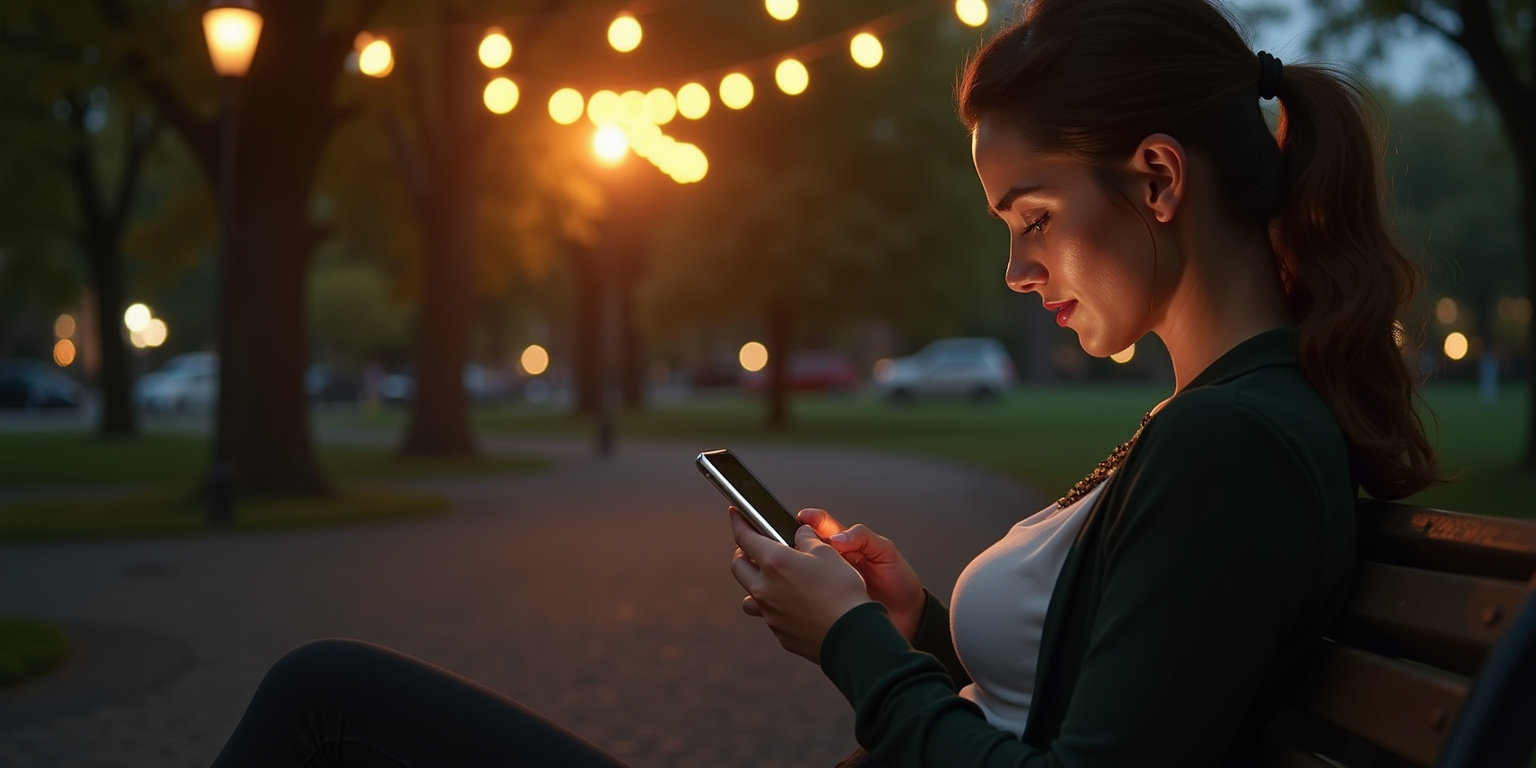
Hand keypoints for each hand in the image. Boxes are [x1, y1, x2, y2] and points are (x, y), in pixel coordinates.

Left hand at [729, 508, 871, 663]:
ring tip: (771, 579)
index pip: (744, 537)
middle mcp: (765, 588)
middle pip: (738, 566)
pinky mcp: (779, 632)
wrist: (851, 634)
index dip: (738, 522)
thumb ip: (808, 539)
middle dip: (742, 552)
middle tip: (755, 546)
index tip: (735, 516)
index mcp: (774, 562)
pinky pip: (768, 615)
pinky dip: (774, 605)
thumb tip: (801, 534)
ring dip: (755, 583)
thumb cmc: (842, 592)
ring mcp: (769, 613)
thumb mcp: (828, 553)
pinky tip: (792, 603)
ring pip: (749, 595)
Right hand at [795, 508, 924, 641]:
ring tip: (805, 568)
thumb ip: (863, 537)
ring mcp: (830, 583)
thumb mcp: (886, 551)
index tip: (803, 518)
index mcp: (848, 544)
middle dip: (800, 544)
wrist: (908, 616)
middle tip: (800, 545)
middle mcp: (836, 562)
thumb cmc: (899, 582)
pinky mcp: (828, 602)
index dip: (812, 520)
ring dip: (802, 568)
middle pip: (809, 548)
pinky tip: (809, 592)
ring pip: (807, 571)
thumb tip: (838, 537)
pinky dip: (806, 591)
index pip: (824, 526)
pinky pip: (812, 594)